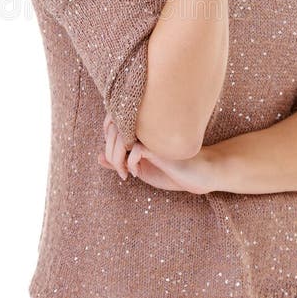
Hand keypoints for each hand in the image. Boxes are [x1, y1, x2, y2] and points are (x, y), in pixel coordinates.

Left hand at [99, 112, 213, 194]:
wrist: (199, 175)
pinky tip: (137, 173)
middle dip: (110, 154)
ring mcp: (154, 133)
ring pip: (120, 139)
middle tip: (120, 171)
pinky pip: (135, 150)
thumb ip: (120, 161)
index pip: (111, 122)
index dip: (108, 140)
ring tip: (125, 174)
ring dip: (117, 161)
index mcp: (141, 127)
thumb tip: (97, 157)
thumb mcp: (140, 167)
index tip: (114, 160)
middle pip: (112, 129)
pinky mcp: (161, 146)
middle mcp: (146, 125)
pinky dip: (130, 164)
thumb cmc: (170, 169)